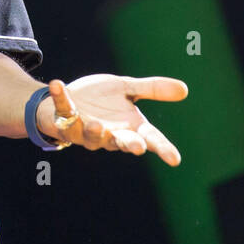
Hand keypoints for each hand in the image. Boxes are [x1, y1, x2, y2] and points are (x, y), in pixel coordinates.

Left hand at [38, 74, 187, 165]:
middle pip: (121, 143)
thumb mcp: (128, 90)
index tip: (175, 159)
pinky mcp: (65, 119)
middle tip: (138, 147)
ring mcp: (86, 130)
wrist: (71, 98)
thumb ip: (152, 90)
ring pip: (91, 136)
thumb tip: (184, 89)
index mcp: (129, 127)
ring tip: (97, 125)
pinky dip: (61, 98)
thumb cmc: (102, 99)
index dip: (162, 149)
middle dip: (129, 144)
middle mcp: (109, 134)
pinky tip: (58, 84)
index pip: (150, 139)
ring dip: (94, 132)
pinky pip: (62, 111)